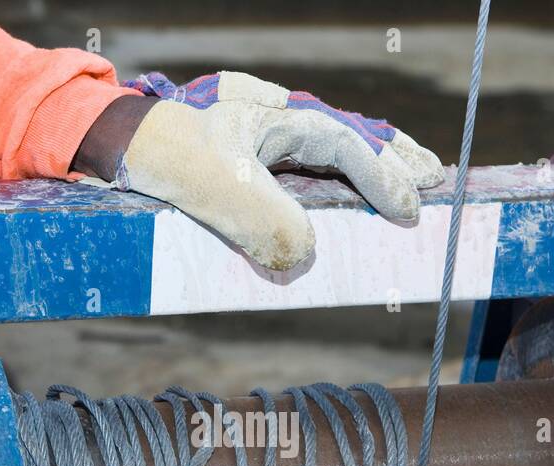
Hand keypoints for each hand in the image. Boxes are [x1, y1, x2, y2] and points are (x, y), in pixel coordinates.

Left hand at [73, 71, 444, 271]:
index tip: (410, 211)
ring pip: (332, 152)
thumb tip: (305, 258)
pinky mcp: (249, 164)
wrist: (117, 149)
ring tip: (411, 179)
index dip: (383, 179)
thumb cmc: (167, 160)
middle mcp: (280, 124)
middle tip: (436, 177)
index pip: (347, 148)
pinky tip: (346, 196)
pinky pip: (306, 170)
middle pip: (353, 139)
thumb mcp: (217, 191)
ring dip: (372, 166)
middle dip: (395, 158)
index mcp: (281, 119)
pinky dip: (336, 181)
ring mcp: (265, 141)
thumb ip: (265, 222)